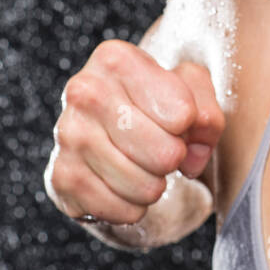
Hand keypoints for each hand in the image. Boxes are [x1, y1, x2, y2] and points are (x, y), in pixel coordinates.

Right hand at [45, 39, 224, 226]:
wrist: (110, 130)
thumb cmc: (157, 103)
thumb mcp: (192, 91)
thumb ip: (207, 113)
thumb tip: (192, 156)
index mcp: (116, 59)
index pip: (182, 113)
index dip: (189, 125)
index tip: (175, 118)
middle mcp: (84, 91)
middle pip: (164, 153)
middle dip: (174, 159)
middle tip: (162, 148)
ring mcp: (67, 135)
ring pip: (144, 186)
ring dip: (155, 185)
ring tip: (144, 166)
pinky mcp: (61, 178)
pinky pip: (122, 210)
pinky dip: (134, 208)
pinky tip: (124, 186)